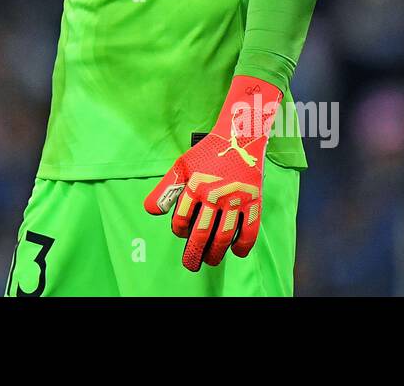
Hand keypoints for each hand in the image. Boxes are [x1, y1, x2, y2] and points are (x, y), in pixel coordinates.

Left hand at [143, 75, 282, 270]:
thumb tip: (150, 212)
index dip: (179, 230)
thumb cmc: (207, 153)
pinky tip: (236, 252)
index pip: (182, 219)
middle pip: (201, 233)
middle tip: (190, 265)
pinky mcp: (253, 201)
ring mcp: (235, 199)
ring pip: (224, 236)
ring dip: (216, 253)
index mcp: (195, 186)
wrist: (238, 138)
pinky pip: (250, 230)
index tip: (181, 233)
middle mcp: (214, 194)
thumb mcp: (181, 166)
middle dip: (193, 253)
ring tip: (211, 261)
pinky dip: (243, 245)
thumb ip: (165, 189)